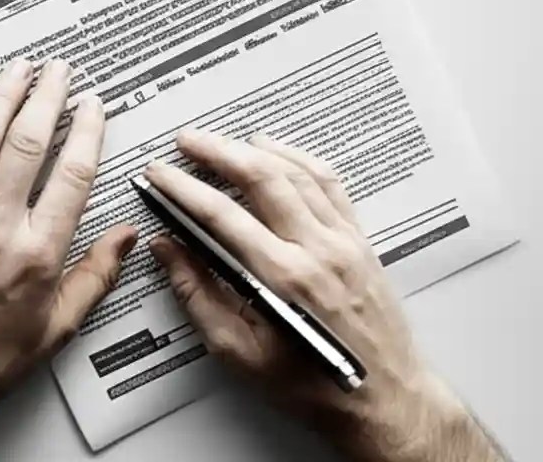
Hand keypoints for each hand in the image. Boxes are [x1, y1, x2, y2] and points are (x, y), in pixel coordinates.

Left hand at [0, 58, 135, 449]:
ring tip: (17, 70)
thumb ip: (95, 277)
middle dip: (47, 97)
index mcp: (37, 256)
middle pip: (27, 144)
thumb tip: (125, 237)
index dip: (87, 131)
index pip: (72, 175)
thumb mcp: (55, 330)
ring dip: (1, 96)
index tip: (93, 106)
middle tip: (59, 70)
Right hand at [146, 131, 502, 461]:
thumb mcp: (239, 353)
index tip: (160, 175)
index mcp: (284, 278)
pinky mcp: (360, 242)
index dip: (183, 188)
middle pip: (262, 178)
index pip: (221, 215)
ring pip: (297, 173)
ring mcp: (344, 242)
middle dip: (217, 151)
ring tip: (225, 141)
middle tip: (186, 142)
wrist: (383, 401)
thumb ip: (198, 295)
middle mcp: (318, 251)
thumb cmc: (315, 387)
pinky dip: (300, 160)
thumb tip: (168, 252)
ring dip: (256, 149)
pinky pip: (331, 184)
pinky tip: (280, 153)